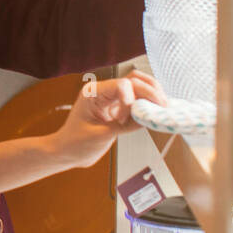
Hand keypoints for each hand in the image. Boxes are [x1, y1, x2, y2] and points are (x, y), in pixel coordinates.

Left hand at [52, 70, 167, 166]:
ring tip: (164, 107)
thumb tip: (147, 118)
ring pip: (138, 85)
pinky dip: (150, 102)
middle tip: (163, 108)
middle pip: (134, 80)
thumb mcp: (100, 136)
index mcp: (93, 93)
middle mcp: (103, 91)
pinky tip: (158, 111)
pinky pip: (138, 98)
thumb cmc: (75, 143)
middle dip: (150, 92)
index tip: (127, 120)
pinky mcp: (119, 107)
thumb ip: (124, 126)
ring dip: (153, 93)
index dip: (130, 100)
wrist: (68, 152)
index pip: (120, 85)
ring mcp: (112, 98)